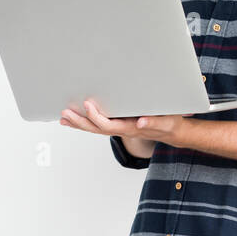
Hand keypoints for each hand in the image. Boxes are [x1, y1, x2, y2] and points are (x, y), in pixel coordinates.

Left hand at [59, 97, 190, 145]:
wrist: (173, 131)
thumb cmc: (170, 124)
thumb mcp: (166, 122)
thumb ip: (154, 122)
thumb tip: (141, 122)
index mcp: (131, 128)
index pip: (109, 125)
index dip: (96, 116)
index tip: (87, 104)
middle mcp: (122, 129)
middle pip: (96, 128)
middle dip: (80, 122)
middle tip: (65, 113)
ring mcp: (119, 128)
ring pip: (95, 128)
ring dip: (79, 123)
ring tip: (64, 117)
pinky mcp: (119, 124)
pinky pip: (99, 125)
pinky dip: (85, 122)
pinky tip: (75, 118)